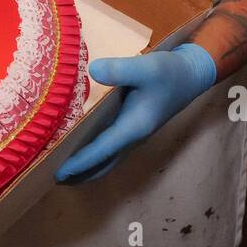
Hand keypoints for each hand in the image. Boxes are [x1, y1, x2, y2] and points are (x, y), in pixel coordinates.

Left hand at [55, 42, 216, 182]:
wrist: (192, 74)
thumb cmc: (169, 72)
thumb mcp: (146, 67)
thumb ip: (120, 69)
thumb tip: (92, 71)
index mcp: (133, 127)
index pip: (101, 151)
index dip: (79, 162)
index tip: (58, 173)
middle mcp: (133, 136)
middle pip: (103, 164)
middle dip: (80, 173)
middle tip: (54, 179)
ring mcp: (135, 134)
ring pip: (108, 159)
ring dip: (88, 167)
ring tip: (65, 171)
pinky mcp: (135, 127)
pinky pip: (112, 149)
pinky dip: (96, 156)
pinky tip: (84, 147)